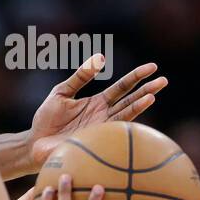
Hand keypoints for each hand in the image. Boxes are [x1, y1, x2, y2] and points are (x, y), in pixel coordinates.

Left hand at [28, 54, 166, 165]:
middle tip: (164, 80)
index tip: (152, 67)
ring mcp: (101, 126)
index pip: (122, 87)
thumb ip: (80, 77)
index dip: (136, 77)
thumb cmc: (47, 118)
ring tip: (154, 94)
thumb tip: (100, 57)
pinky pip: (114, 126)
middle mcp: (104, 114)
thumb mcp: (62, 92)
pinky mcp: (96, 136)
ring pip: (126, 112)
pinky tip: (134, 111)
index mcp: (97, 102)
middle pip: (130, 99)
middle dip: (147, 89)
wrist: (36, 142)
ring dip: (140, 104)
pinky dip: (124, 119)